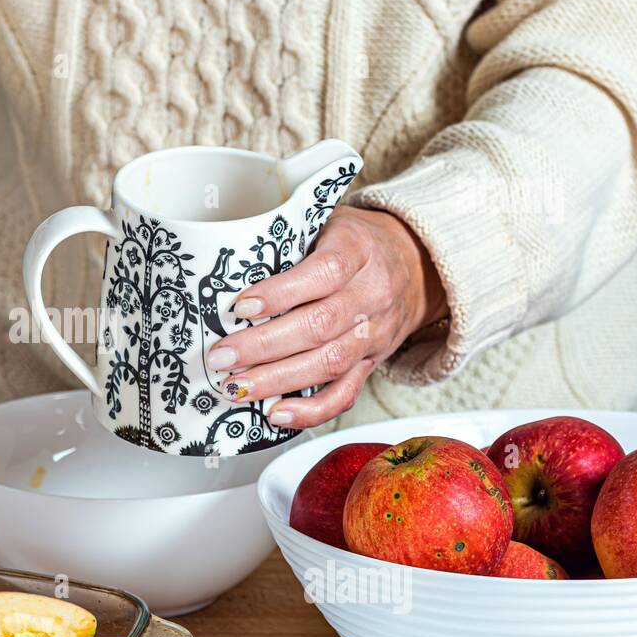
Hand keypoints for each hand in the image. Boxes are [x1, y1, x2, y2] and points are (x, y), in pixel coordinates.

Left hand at [207, 206, 446, 428]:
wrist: (415, 264)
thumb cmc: (354, 243)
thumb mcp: (328, 222)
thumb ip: (289, 241)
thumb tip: (229, 272)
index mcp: (358, 251)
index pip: (323, 272)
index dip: (281, 292)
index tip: (241, 306)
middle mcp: (372, 295)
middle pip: (319, 325)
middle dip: (263, 346)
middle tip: (222, 356)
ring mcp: (374, 334)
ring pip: (328, 362)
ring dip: (277, 380)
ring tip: (236, 386)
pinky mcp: (371, 363)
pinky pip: (345, 394)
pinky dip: (310, 411)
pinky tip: (276, 413)